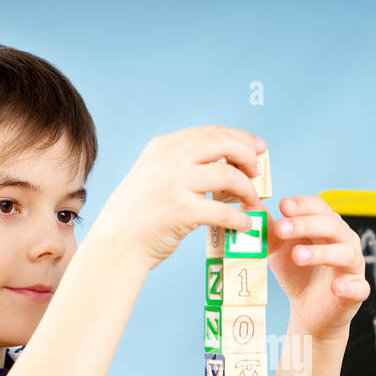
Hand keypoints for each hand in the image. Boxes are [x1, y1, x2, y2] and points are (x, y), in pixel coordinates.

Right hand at [88, 126, 264, 270]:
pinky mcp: (182, 211)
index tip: (258, 149)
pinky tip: (245, 224)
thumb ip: (182, 163)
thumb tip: (225, 161)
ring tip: (252, 201)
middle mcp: (169, 159)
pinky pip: (223, 211)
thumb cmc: (140, 214)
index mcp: (164, 146)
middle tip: (257, 173)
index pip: (211, 132)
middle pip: (223, 145)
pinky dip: (239, 218)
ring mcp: (175, 184)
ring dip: (247, 189)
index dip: (239, 138)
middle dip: (247, 156)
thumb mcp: (154, 174)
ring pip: (227, 176)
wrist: (117, 243)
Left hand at [267, 196, 368, 341]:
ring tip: (298, 256)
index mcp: (327, 225)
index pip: (319, 207)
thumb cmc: (297, 272)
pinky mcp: (357, 292)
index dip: (302, 206)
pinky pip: (359, 288)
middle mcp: (345, 241)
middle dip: (306, 225)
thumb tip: (247, 203)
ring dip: (322, 253)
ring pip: (345, 253)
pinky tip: (336, 287)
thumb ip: (267, 229)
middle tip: (281, 229)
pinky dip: (349, 286)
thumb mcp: (278, 249)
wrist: (308, 311)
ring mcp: (353, 266)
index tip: (282, 206)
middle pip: (332, 225)